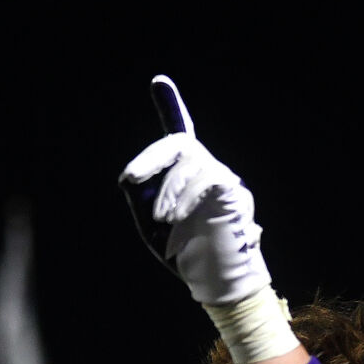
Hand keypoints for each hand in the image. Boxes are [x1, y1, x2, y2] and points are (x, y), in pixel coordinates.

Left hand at [118, 74, 270, 305]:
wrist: (216, 282)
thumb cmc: (184, 254)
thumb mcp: (150, 223)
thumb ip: (141, 196)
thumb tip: (129, 178)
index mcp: (185, 176)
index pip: (180, 134)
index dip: (171, 105)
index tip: (159, 81)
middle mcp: (206, 171)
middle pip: (178, 143)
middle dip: (149, 158)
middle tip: (130, 180)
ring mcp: (223, 179)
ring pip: (189, 161)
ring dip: (167, 189)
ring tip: (163, 218)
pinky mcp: (233, 192)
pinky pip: (205, 178)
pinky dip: (185, 197)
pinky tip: (178, 218)